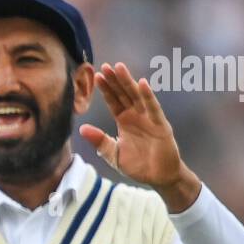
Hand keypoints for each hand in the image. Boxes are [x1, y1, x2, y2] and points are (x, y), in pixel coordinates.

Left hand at [80, 62, 201, 211]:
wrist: (159, 177)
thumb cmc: (138, 165)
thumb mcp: (113, 154)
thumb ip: (100, 141)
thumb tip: (82, 129)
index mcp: (124, 121)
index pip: (113, 101)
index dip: (106, 89)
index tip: (97, 76)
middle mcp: (136, 116)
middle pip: (124, 94)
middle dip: (115, 80)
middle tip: (105, 66)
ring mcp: (149, 118)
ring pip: (137, 96)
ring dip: (129, 82)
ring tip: (119, 68)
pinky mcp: (161, 125)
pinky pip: (154, 108)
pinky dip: (148, 96)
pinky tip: (142, 84)